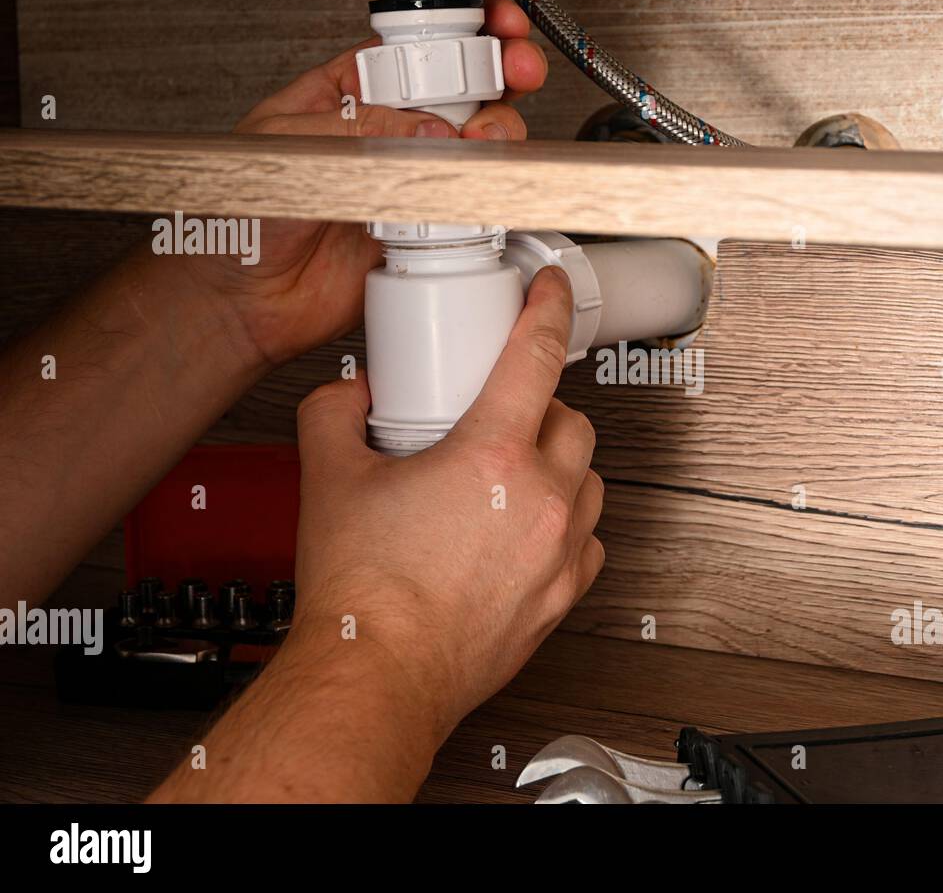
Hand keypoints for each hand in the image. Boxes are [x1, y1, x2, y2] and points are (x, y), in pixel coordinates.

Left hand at [186, 0, 547, 367]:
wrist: (245, 301)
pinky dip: (485, 194)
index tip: (486, 39)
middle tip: (512, 72)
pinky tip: (472, 188)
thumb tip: (428, 127)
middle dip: (497, 73)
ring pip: (477, 145)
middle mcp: (387, 135)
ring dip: (496, 133)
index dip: (455, 40)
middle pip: (462, 90)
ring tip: (484, 139)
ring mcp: (411, 182)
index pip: (412, 53)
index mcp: (348, 94)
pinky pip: (470, 205)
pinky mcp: (426, 230)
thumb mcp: (288, 145)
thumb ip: (359, 128)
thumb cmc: (240, 220)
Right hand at [289, 267, 604, 728]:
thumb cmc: (363, 594)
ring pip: (589, 478)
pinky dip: (565, 522)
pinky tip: (526, 528)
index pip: (536, 355)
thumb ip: (336, 413)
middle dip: (540, 405)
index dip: (546, 308)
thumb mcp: (328, 477)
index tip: (550, 291)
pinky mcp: (563, 595)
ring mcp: (559, 551)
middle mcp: (540, 500)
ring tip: (511, 474)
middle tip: (499, 415)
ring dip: (559, 463)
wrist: (378, 675)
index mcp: (490, 457)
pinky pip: (587, 539)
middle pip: (571, 418)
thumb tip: (354, 394)